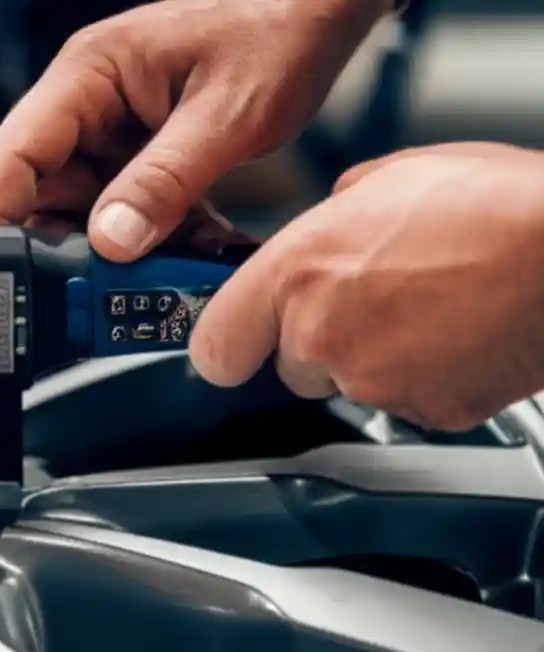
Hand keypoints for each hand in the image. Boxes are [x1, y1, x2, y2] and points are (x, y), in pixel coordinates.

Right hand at [0, 0, 388, 259]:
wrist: (318, 15)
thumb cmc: (276, 34)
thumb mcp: (226, 116)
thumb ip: (167, 180)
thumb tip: (112, 243)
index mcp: (88, 73)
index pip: (13, 152)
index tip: (8, 274)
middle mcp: (87, 103)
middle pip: (43, 192)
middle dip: (70, 244)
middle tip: (102, 288)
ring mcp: (112, 130)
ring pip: (86, 209)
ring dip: (122, 246)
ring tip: (169, 263)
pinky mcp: (140, 153)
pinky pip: (127, 208)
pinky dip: (155, 236)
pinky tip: (193, 248)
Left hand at [190, 143, 543, 429]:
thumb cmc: (496, 205)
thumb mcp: (385, 178)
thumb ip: (329, 217)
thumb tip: (323, 225)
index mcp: (296, 274)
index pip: (215, 344)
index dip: (226, 343)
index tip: (234, 341)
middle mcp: (322, 334)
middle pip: (288, 367)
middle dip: (317, 342)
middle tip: (372, 301)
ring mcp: (373, 381)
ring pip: (348, 384)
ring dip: (374, 357)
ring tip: (429, 306)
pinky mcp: (425, 414)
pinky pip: (405, 402)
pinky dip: (425, 379)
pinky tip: (457, 334)